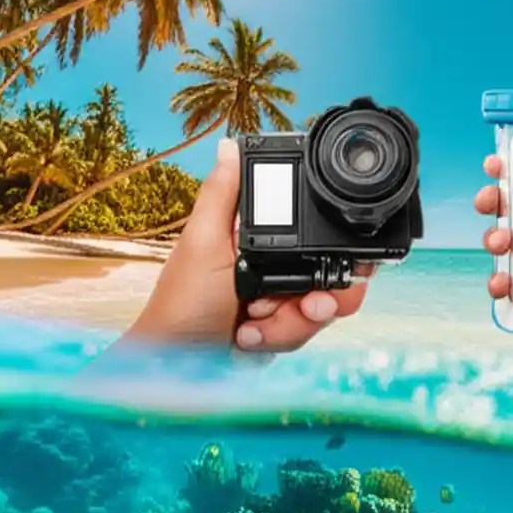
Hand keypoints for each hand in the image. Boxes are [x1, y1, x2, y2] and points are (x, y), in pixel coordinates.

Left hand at [123, 138, 370, 352]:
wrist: (180, 368)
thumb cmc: (181, 305)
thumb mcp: (203, 242)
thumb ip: (222, 195)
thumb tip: (231, 144)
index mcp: (256, 237)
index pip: (314, 229)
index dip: (330, 244)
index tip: (332, 261)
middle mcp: (275, 266)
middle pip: (331, 270)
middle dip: (315, 295)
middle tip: (299, 302)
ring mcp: (280, 301)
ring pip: (324, 306)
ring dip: (290, 320)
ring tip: (254, 323)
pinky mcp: (280, 332)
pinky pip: (307, 332)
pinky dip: (282, 337)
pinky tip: (252, 337)